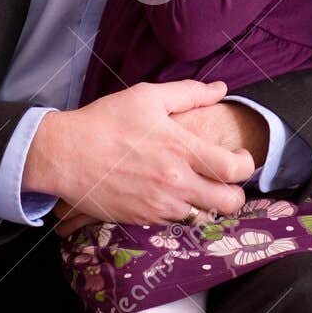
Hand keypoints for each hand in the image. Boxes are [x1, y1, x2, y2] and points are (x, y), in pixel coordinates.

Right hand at [23, 80, 255, 226]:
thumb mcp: (147, 97)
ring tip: (200, 187)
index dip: (247, 164)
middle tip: (226, 179)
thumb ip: (189, 93)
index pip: (235, 170)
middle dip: (236, 192)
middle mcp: (175, 182)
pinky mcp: (143, 219)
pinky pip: (177, 223)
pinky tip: (174, 193)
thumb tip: (220, 89)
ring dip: (209, 204)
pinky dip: (183, 211)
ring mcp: (159, 205)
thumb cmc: (105, 121)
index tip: (239, 157)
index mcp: (181, 150)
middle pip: (230, 203)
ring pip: (206, 217)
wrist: (64, 155)